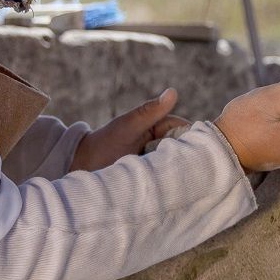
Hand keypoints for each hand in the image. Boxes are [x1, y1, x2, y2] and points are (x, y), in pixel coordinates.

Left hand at [71, 90, 189, 171]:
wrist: (82, 167)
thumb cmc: (105, 143)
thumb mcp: (129, 126)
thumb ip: (150, 111)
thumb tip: (173, 91)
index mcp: (156, 126)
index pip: (182, 129)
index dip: (190, 137)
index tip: (197, 149)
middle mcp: (158, 143)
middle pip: (181, 148)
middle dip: (185, 157)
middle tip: (192, 169)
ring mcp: (155, 160)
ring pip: (175, 164)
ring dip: (177, 171)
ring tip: (183, 180)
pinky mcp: (151, 177)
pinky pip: (165, 178)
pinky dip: (168, 181)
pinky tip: (173, 188)